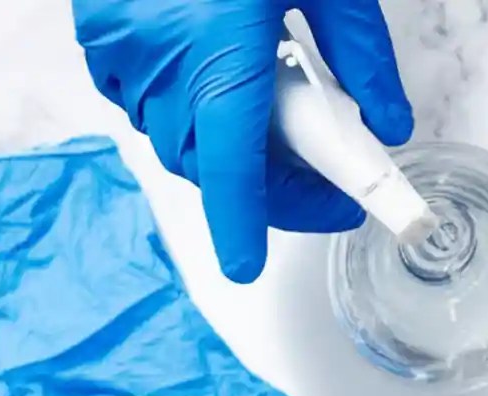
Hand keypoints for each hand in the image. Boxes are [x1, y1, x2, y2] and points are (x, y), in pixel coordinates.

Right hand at [72, 0, 413, 282]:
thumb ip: (364, 60)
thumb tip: (389, 125)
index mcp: (221, 49)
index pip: (234, 166)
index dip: (243, 225)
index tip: (246, 266)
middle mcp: (160, 61)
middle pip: (211, 163)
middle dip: (265, 187)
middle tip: (324, 178)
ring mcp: (120, 51)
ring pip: (174, 138)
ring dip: (226, 150)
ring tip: (274, 121)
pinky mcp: (98, 36)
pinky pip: (140, 103)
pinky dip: (182, 110)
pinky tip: (215, 80)